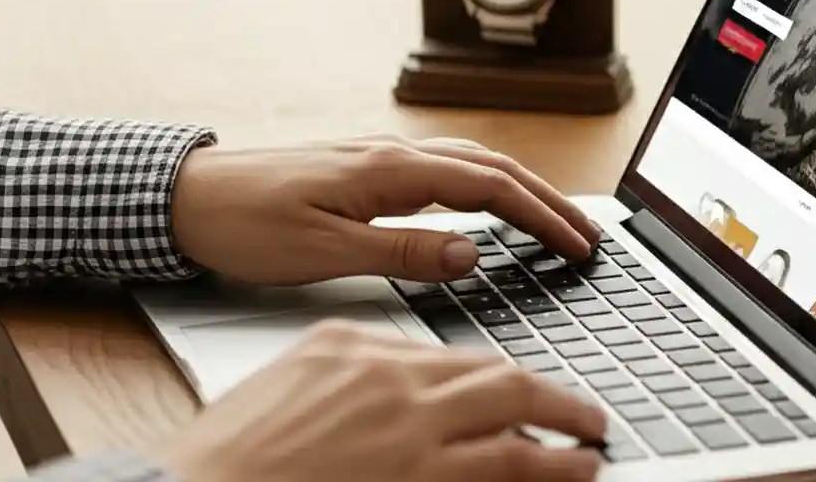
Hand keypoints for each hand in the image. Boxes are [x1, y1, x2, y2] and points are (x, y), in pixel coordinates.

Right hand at [156, 321, 606, 481]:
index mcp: (350, 346)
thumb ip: (344, 378)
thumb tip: (395, 387)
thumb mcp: (284, 387)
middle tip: (580, 409)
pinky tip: (573, 469)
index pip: (443, 354)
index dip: (489, 379)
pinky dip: (548, 466)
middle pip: (492, 373)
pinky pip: (505, 464)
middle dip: (547, 391)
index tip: (513, 395)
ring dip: (564, 421)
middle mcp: (389, 378)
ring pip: (512, 411)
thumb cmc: (224, 459)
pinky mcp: (420, 475)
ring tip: (591, 438)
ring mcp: (408, 427)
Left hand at [170, 135, 600, 283]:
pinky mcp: (365, 169)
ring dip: (520, 188)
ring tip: (553, 218)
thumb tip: (472, 254)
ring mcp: (380, 157)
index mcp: (389, 170)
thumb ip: (402, 252)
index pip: (490, 188)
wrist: (182, 198)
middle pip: (493, 167)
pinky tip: (486, 203)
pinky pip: (445, 168)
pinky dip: (485, 183)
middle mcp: (392, 154)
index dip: (541, 216)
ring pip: (472, 162)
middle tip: (587, 234)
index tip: (577, 246)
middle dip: (548, 199)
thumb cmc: (242, 225)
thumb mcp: (322, 251)